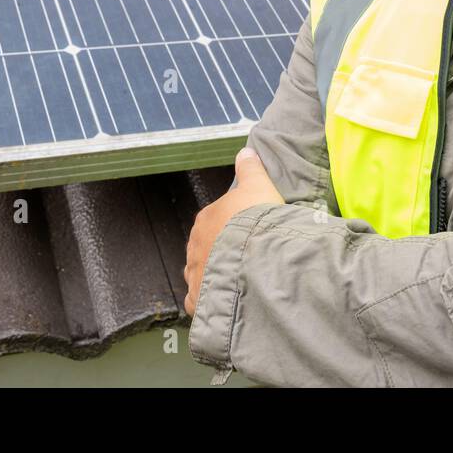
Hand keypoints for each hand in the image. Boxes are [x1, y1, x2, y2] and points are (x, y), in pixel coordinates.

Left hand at [183, 147, 284, 317]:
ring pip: (202, 274)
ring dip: (216, 276)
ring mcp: (195, 274)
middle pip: (207, 248)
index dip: (232, 226)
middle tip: (247, 257)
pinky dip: (211, 301)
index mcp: (206, 219)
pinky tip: (227, 300)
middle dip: (222, 252)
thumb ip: (250, 168)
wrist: (254, 260)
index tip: (248, 232)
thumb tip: (245, 151)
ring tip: (239, 280)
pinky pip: (202, 300)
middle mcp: (195, 246)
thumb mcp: (258, 185)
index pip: (214, 221)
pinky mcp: (200, 300)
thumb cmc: (256, 221)